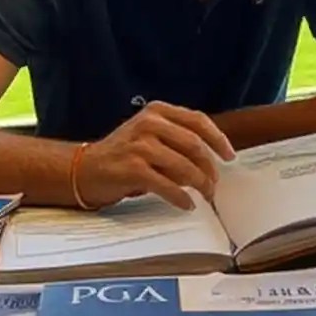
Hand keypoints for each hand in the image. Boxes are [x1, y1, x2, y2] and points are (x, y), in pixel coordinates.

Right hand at [76, 102, 235, 209]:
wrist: (85, 169)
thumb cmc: (124, 154)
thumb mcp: (151, 136)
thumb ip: (178, 141)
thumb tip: (211, 162)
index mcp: (157, 111)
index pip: (198, 121)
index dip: (218, 139)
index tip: (229, 156)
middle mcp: (149, 124)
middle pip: (194, 145)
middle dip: (210, 168)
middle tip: (215, 184)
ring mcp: (140, 145)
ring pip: (184, 166)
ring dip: (200, 184)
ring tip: (206, 195)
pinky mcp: (133, 169)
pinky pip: (168, 185)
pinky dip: (182, 197)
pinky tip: (187, 204)